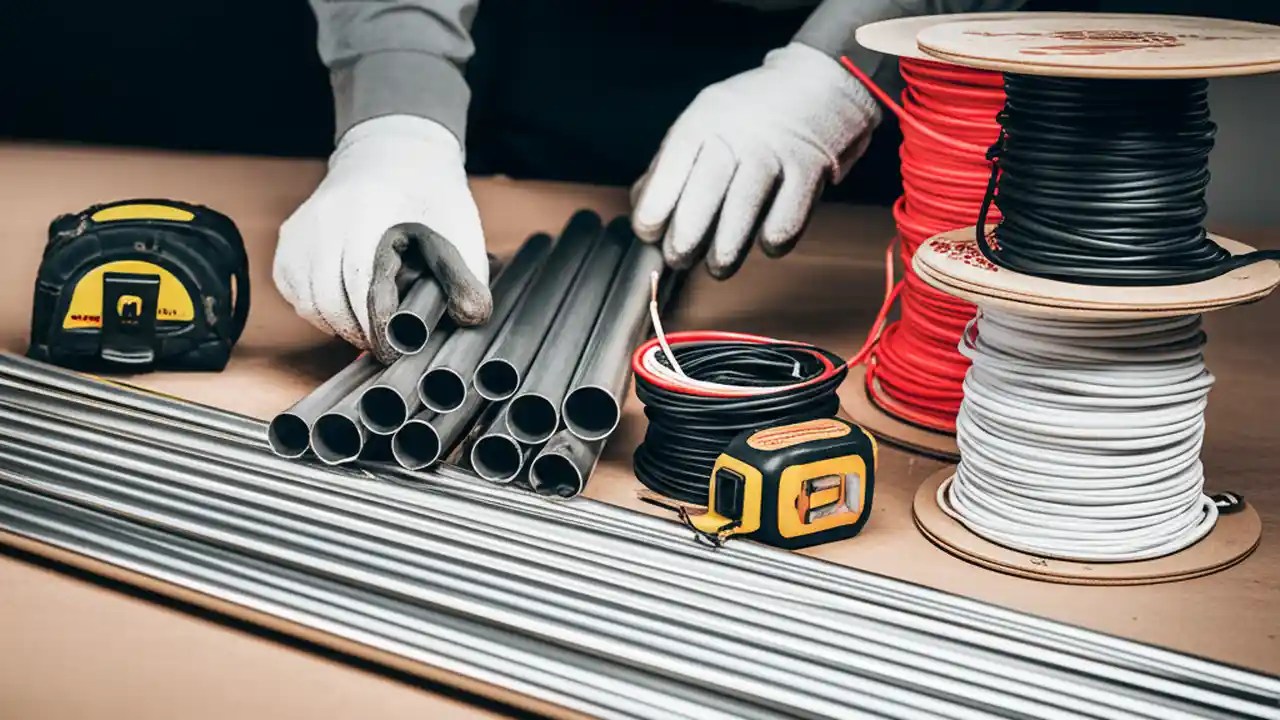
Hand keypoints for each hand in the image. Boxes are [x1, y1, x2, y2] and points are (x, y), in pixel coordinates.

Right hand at [274, 115, 490, 361]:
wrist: (391, 153)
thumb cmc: (428, 194)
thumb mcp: (458, 227)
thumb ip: (465, 274)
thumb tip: (472, 317)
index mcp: (368, 211)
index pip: (362, 286)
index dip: (378, 328)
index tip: (395, 348)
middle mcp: (326, 218)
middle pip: (330, 301)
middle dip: (359, 332)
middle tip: (383, 344)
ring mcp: (302, 229)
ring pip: (309, 302)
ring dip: (338, 324)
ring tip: (367, 326)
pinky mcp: (289, 240)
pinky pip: (294, 291)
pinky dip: (318, 309)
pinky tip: (344, 306)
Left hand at [631, 42, 879, 277]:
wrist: (821, 81)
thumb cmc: (750, 113)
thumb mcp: (705, 120)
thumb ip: (672, 163)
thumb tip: (642, 211)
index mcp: (705, 119)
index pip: (671, 167)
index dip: (654, 207)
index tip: (649, 233)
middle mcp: (739, 132)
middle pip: (704, 193)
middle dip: (685, 238)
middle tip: (678, 258)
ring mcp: (776, 151)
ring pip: (743, 212)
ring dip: (726, 251)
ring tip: (718, 266)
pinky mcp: (811, 171)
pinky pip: (786, 220)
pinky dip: (773, 242)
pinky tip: (765, 243)